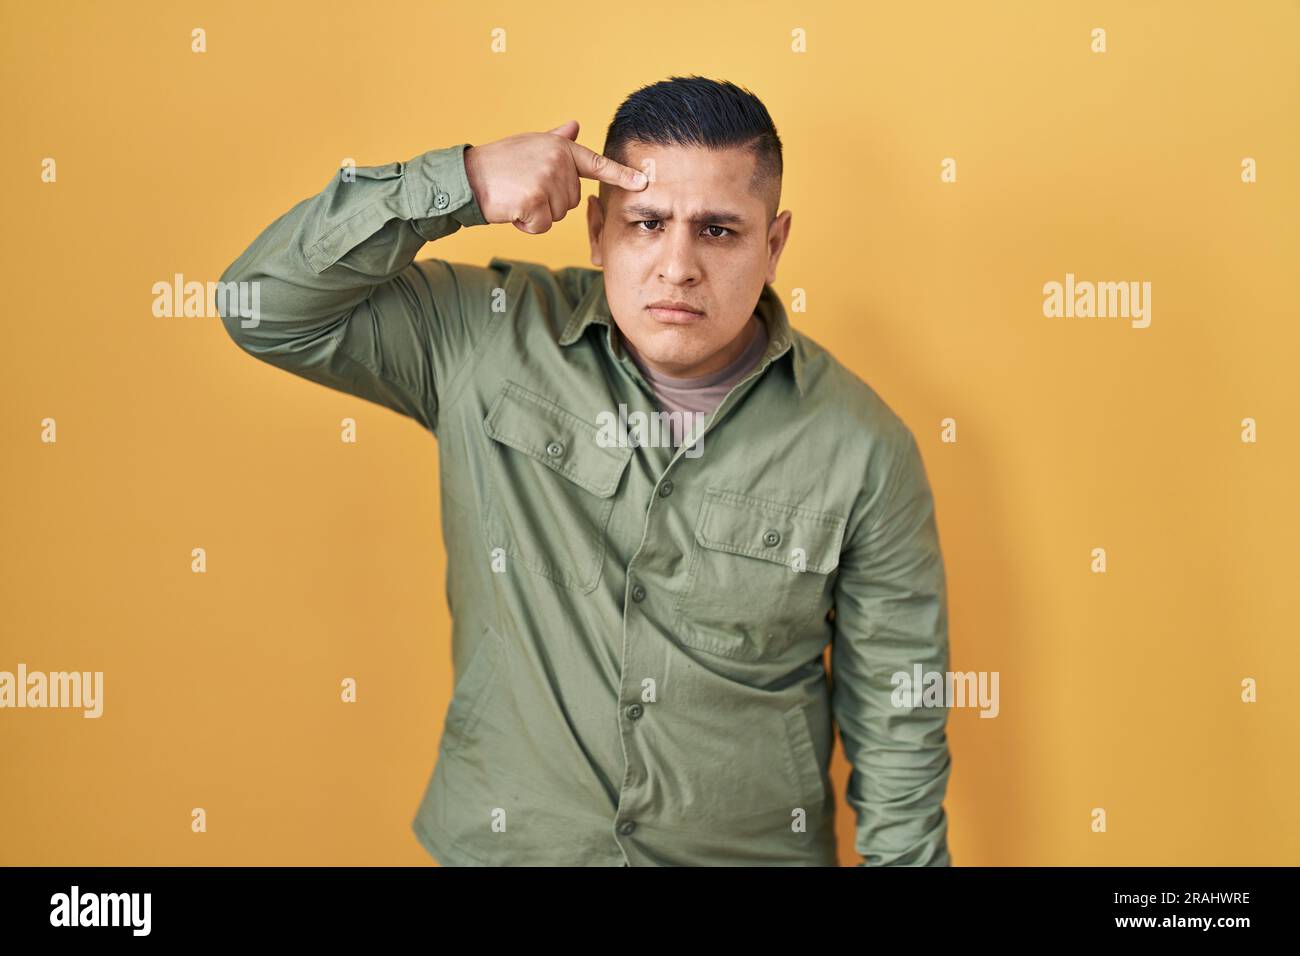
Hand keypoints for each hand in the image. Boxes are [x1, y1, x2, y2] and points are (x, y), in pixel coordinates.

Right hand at [462, 120, 648, 233]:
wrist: (466, 178)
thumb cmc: (498, 164)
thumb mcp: (531, 145)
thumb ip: (556, 140)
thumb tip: (575, 126)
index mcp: (560, 148)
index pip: (596, 164)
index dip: (621, 175)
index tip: (644, 182)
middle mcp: (558, 162)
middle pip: (572, 200)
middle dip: (550, 201)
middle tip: (524, 189)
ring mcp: (547, 181)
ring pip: (558, 215)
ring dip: (538, 214)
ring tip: (517, 197)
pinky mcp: (535, 201)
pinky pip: (543, 226)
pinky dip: (527, 225)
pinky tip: (512, 209)